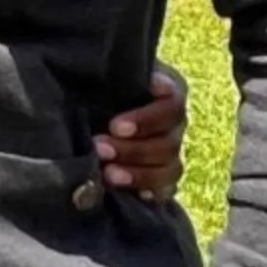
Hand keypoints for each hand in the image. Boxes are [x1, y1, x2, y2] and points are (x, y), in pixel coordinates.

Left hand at [95, 65, 186, 200]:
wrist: (91, 103)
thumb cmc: (99, 80)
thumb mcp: (106, 71)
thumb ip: (115, 73)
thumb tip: (130, 79)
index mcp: (169, 90)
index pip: (172, 105)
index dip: (146, 119)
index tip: (116, 126)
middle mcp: (175, 123)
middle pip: (168, 142)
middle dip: (133, 149)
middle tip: (99, 148)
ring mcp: (171, 151)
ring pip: (169, 168)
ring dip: (138, 173)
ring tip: (107, 174)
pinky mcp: (164, 178)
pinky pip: (167, 190)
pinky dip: (152, 192)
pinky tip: (136, 195)